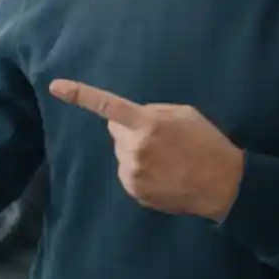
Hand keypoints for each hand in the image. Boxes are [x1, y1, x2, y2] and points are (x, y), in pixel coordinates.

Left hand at [49, 79, 243, 220]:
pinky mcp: (135, 192)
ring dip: (136, 152)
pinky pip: (128, 174)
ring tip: (168, 160)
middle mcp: (134, 148)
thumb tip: (129, 121)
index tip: (55, 86)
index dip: (80, 95)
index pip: (107, 106)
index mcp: (147, 123)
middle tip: (161, 138)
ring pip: (122, 153)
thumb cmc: (207, 142)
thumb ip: (153, 112)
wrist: (223, 184)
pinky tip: (165, 174)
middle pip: (116, 132)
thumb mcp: (184, 114)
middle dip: (131, 130)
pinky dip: (141, 172)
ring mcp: (133, 173)